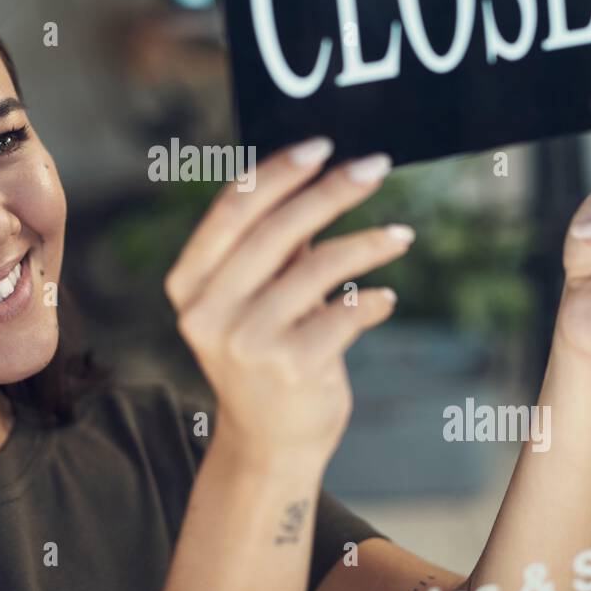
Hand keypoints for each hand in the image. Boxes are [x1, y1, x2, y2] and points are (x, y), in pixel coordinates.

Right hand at [164, 139, 413, 469]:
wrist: (270, 444)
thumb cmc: (267, 354)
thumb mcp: (254, 298)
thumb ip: (273, 245)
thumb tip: (315, 175)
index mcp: (188, 284)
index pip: (233, 209)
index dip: (279, 171)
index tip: (323, 145)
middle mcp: (207, 311)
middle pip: (277, 229)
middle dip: (332, 191)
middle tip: (375, 167)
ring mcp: (245, 342)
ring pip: (317, 267)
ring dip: (369, 243)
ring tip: (402, 235)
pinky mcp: (289, 368)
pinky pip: (345, 314)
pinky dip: (373, 301)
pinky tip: (386, 299)